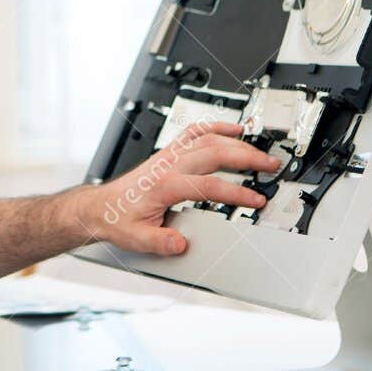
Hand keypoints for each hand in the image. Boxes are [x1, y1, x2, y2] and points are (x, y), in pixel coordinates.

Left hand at [62, 122, 279, 256]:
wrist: (101, 207)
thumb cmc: (118, 219)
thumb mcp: (136, 239)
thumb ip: (159, 242)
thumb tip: (180, 244)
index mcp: (162, 185)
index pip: (207, 186)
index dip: (235, 193)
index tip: (255, 200)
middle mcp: (167, 164)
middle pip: (214, 153)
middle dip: (246, 158)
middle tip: (270, 167)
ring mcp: (169, 155)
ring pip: (208, 138)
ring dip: (237, 142)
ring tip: (261, 151)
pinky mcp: (170, 152)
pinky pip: (195, 131)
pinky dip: (217, 126)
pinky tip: (234, 129)